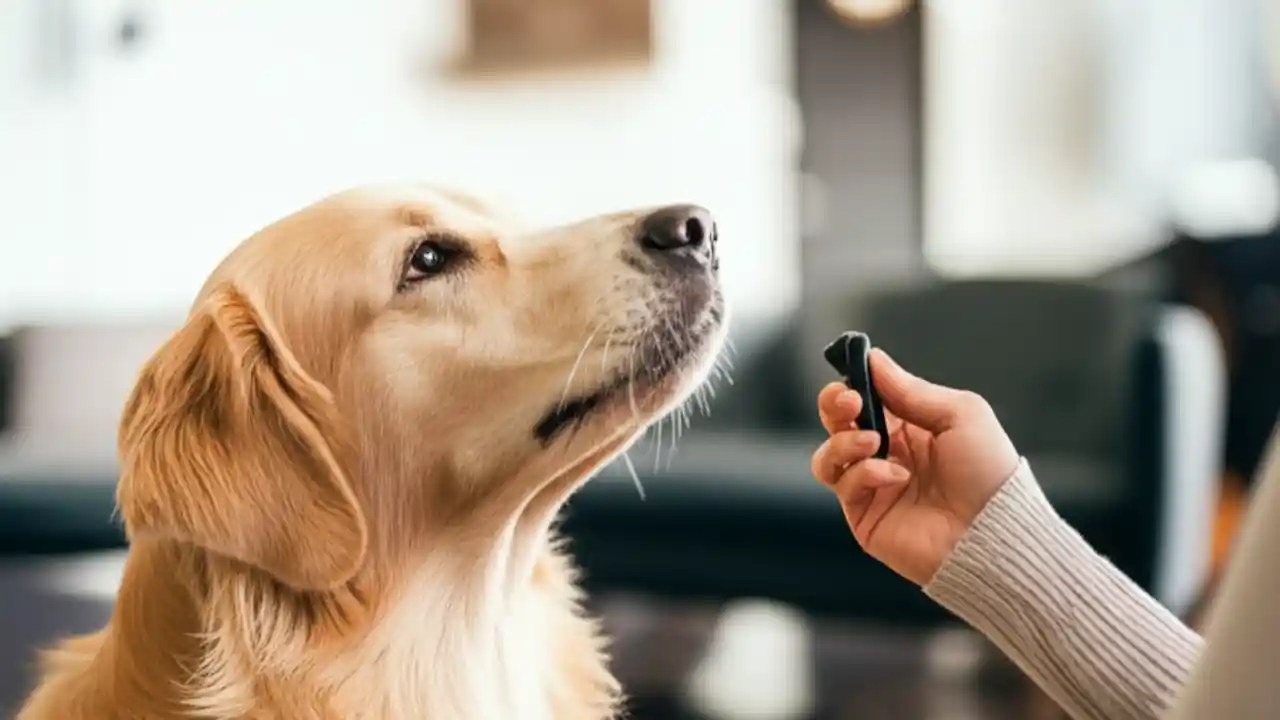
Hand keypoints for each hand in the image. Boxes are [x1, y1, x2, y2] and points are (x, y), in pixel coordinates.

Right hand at [811, 350, 1018, 584]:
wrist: (994, 530)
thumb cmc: (988, 471)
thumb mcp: (959, 413)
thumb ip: (910, 389)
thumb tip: (874, 358)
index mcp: (910, 427)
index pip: (867, 397)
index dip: (854, 383)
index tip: (853, 372)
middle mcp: (888, 454)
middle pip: (837, 422)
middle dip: (834, 405)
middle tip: (850, 402)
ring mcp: (874, 486)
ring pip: (828, 455)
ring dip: (842, 440)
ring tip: (872, 442)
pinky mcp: (865, 515)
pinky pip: (844, 484)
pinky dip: (864, 473)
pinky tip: (897, 477)